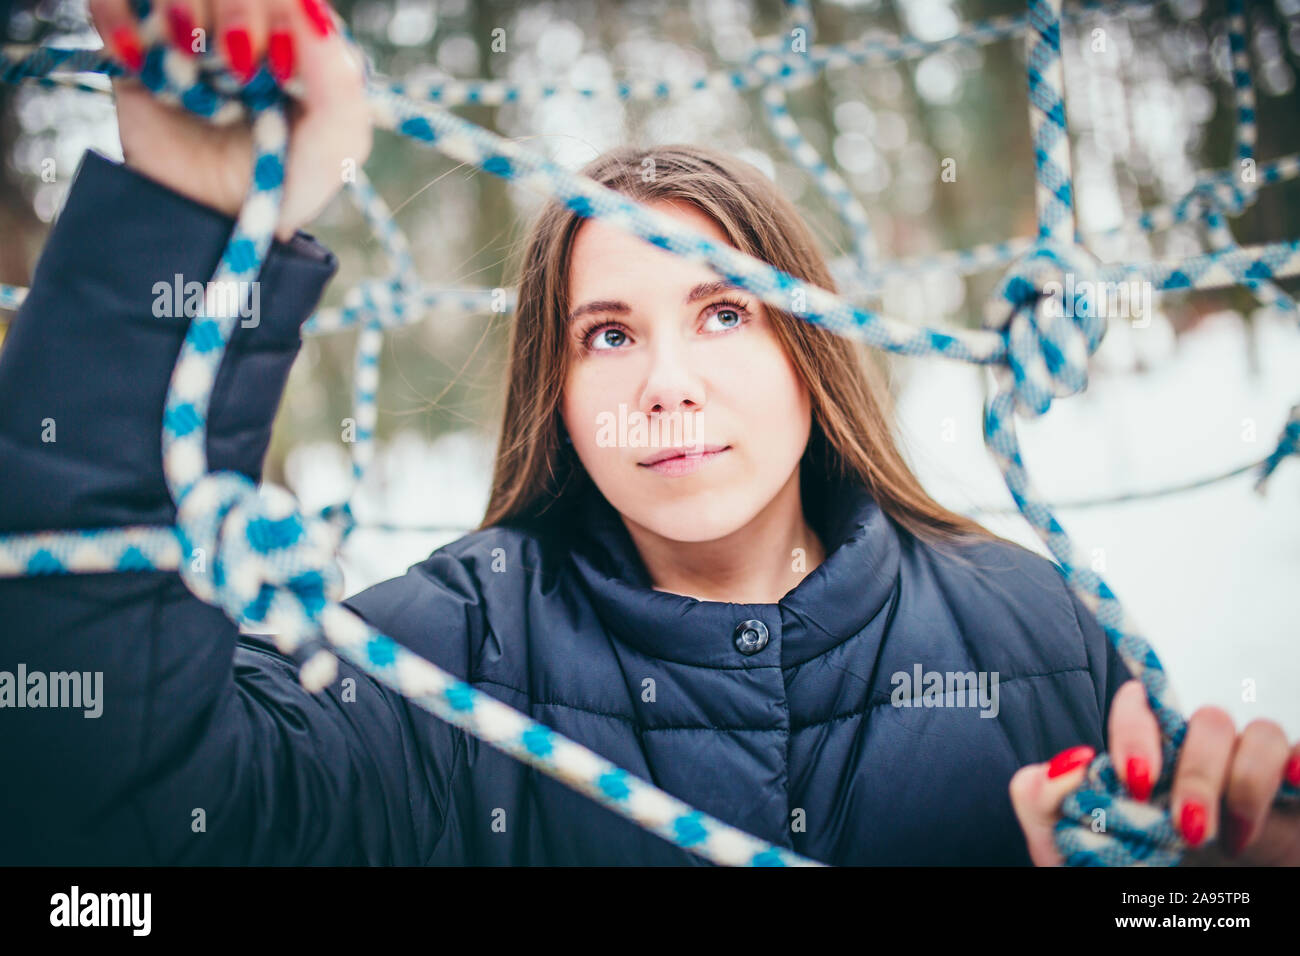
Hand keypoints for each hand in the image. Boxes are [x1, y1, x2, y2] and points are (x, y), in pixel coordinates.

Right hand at [88, 0, 371, 240]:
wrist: (204, 225)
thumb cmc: (280, 185)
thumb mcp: (333, 147)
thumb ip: (340, 80)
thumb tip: (311, 9)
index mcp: (296, 36)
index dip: (276, 12)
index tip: (277, 68)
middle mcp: (241, 21)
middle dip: (235, 11)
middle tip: (237, 71)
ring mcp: (184, 27)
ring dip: (180, 12)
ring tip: (189, 76)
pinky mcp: (131, 40)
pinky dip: (119, 21)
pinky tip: (141, 65)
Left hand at [1010, 679, 1299, 864]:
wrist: (1181, 918)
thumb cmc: (1129, 878)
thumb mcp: (1069, 851)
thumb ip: (1043, 803)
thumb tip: (1064, 764)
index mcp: (1147, 760)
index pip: (1142, 705)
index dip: (1137, 727)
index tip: (1134, 779)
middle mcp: (1198, 759)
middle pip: (1206, 720)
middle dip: (1196, 773)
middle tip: (1187, 828)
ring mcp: (1247, 775)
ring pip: (1260, 734)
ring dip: (1245, 783)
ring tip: (1230, 840)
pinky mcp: (1290, 796)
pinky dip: (1297, 764)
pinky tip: (1293, 785)